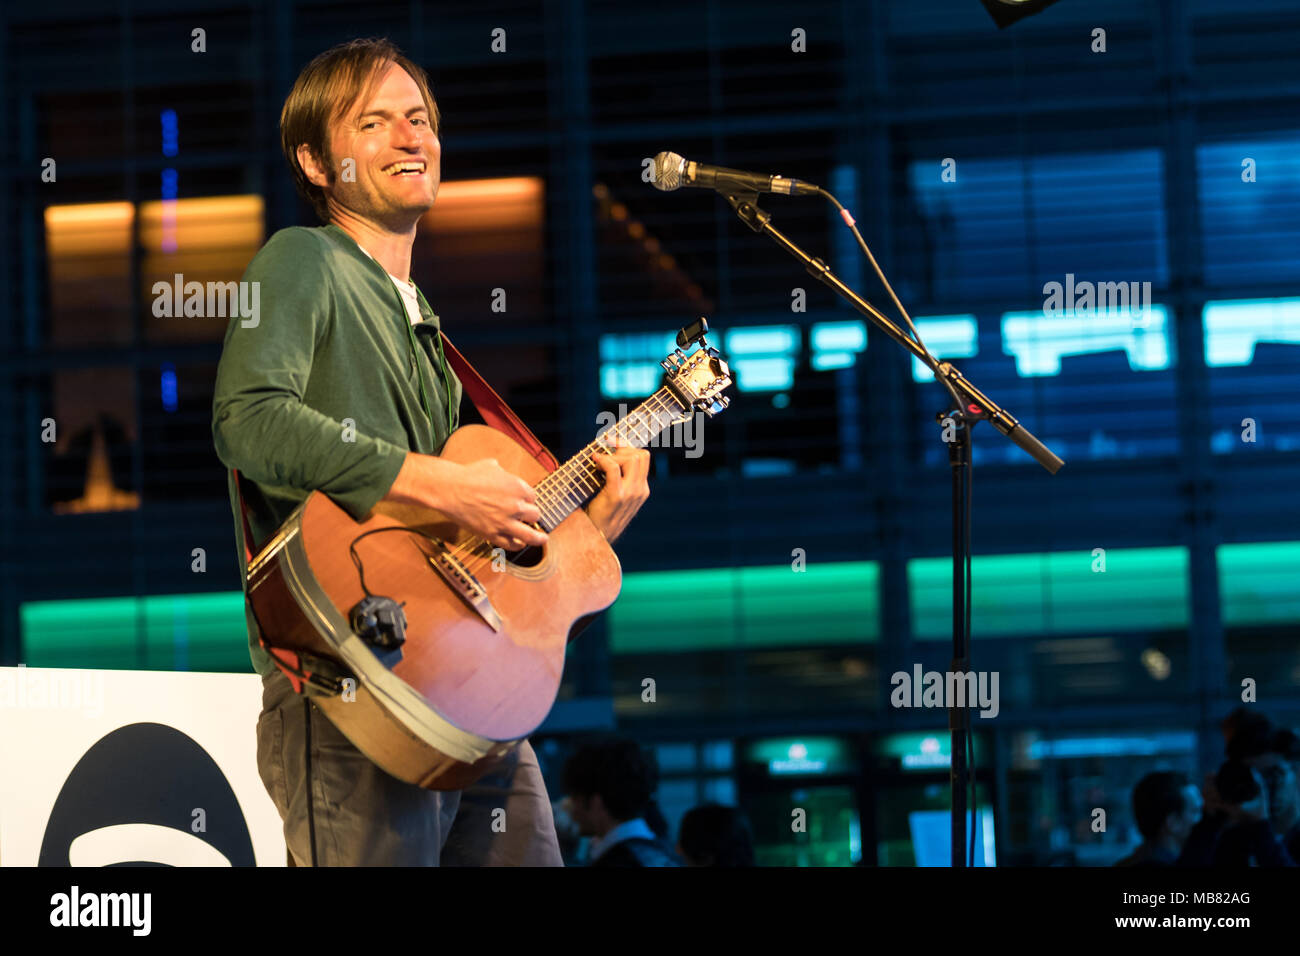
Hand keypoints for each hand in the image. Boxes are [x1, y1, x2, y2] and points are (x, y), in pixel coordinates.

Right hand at [393, 455, 545, 550]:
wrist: (450, 489)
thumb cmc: (468, 475)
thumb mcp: (492, 465)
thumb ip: (503, 472)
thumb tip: (503, 473)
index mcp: (518, 486)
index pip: (533, 497)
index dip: (528, 500)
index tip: (525, 503)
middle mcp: (515, 505)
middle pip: (535, 515)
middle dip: (532, 516)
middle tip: (530, 518)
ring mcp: (505, 521)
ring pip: (530, 535)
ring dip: (538, 538)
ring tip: (542, 539)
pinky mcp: (493, 534)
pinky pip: (511, 544)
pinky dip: (518, 544)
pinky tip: (520, 544)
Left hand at [585, 445, 650, 543]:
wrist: (596, 540)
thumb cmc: (600, 517)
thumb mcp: (614, 497)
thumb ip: (617, 480)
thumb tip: (605, 455)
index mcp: (641, 490)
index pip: (644, 458)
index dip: (628, 446)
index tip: (611, 441)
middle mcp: (640, 491)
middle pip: (641, 455)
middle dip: (622, 447)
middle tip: (605, 450)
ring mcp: (630, 494)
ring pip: (631, 458)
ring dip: (612, 455)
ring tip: (598, 462)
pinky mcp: (616, 496)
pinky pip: (613, 468)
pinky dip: (603, 460)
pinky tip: (595, 461)